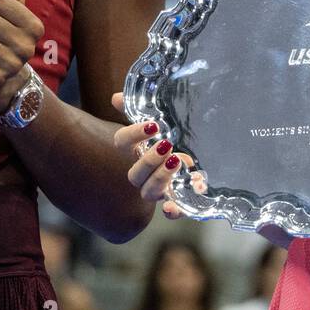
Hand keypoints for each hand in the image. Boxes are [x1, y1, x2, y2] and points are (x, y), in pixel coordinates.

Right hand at [110, 91, 204, 217]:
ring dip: (159, 179)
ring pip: (149, 193)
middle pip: (134, 175)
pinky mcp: (178, 200)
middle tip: (167, 146)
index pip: (122, 143)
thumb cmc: (168, 140)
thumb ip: (138, 110)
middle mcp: (144, 173)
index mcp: (137, 151)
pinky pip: (172, 211)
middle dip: (148, 161)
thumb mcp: (158, 123)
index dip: (133, 135)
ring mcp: (159, 189)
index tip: (153, 125)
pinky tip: (173, 206)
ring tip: (177, 162)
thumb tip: (115, 97)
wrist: (193, 160)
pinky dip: (173, 211)